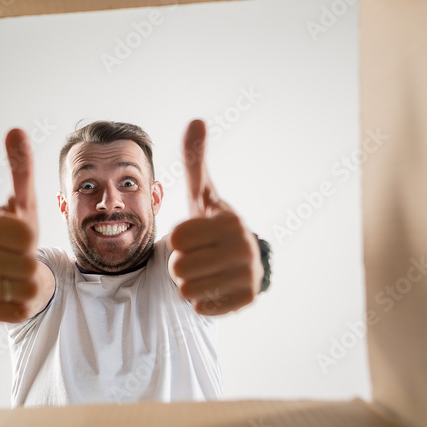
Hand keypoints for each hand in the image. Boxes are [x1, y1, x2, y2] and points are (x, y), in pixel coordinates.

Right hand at [0, 128, 47, 321]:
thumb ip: (21, 168)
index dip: (32, 236)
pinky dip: (23, 302)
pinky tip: (12, 291)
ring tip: (18, 273)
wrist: (13, 273)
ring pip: (25, 287)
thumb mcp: (24, 202)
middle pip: (26, 262)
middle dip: (32, 260)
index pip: (24, 233)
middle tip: (20, 256)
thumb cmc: (19, 234)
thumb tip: (16, 130)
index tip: (21, 235)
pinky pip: (17, 309)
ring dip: (30, 281)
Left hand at [169, 119, 262, 314]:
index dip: (177, 238)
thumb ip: (194, 160)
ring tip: (203, 270)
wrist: (240, 258)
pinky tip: (213, 286)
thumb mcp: (201, 192)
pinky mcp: (248, 299)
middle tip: (196, 256)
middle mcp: (245, 248)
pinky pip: (202, 307)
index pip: (177, 237)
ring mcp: (249, 276)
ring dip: (187, 283)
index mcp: (231, 221)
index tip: (192, 235)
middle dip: (179, 263)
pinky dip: (201, 300)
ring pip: (187, 289)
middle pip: (179, 266)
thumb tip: (196, 120)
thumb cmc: (211, 222)